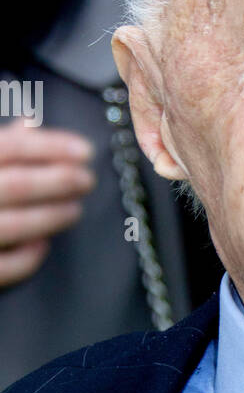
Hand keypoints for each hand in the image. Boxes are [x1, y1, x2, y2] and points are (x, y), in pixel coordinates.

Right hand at [0, 119, 95, 286]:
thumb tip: (29, 125)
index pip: (10, 146)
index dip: (51, 146)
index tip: (85, 150)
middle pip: (18, 185)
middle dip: (60, 182)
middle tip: (87, 181)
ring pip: (15, 225)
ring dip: (52, 217)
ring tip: (74, 210)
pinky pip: (5, 267)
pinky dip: (29, 256)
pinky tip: (43, 244)